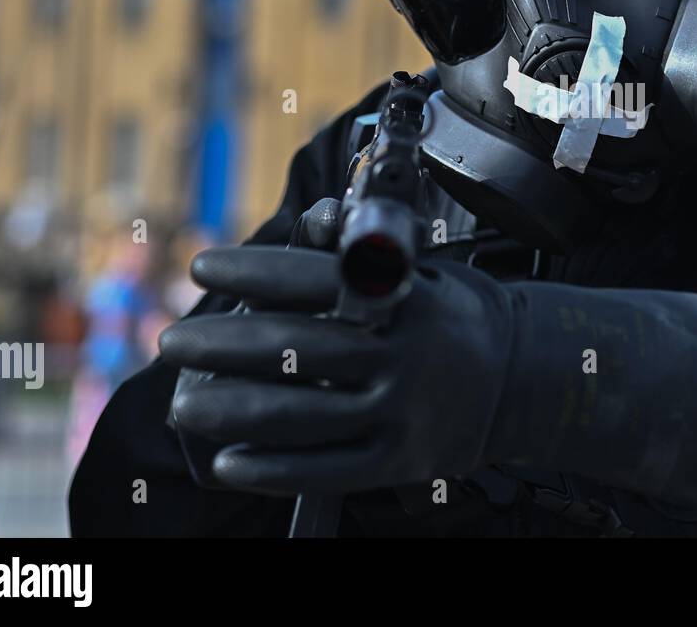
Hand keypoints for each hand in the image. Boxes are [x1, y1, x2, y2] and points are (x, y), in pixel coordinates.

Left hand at [159, 203, 516, 496]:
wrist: (523, 381)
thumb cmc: (452, 317)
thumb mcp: (422, 273)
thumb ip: (363, 259)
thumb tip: (310, 225)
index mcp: (407, 301)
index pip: (318, 278)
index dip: (255, 270)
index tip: (203, 264)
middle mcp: (404, 356)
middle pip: (296, 350)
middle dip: (223, 343)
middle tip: (174, 341)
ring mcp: (402, 413)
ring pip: (302, 415)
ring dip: (231, 409)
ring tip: (185, 402)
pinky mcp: (400, 461)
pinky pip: (325, 471)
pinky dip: (272, 468)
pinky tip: (228, 462)